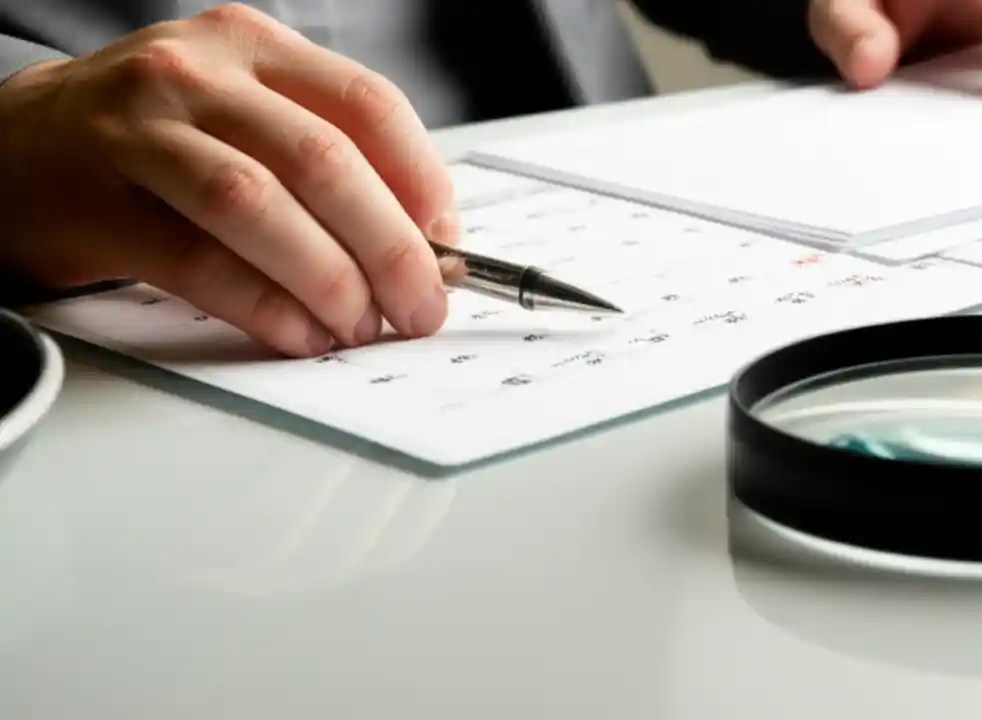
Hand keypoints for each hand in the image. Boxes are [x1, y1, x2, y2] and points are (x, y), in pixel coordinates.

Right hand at [0, 2, 457, 357]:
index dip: (422, 181)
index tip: (448, 242)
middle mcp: (197, 74)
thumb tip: (424, 238)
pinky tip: (299, 332)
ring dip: (328, 278)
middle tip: (420, 304)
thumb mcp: (246, 114)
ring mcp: (138, 131)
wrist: (18, 147)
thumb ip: (328, 157)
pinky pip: (198, 261)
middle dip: (390, 246)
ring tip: (360, 324)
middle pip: (323, 160)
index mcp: (254, 47)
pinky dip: (263, 305)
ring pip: (258, 205)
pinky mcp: (95, 201)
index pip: (367, 104)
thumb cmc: (154, 139)